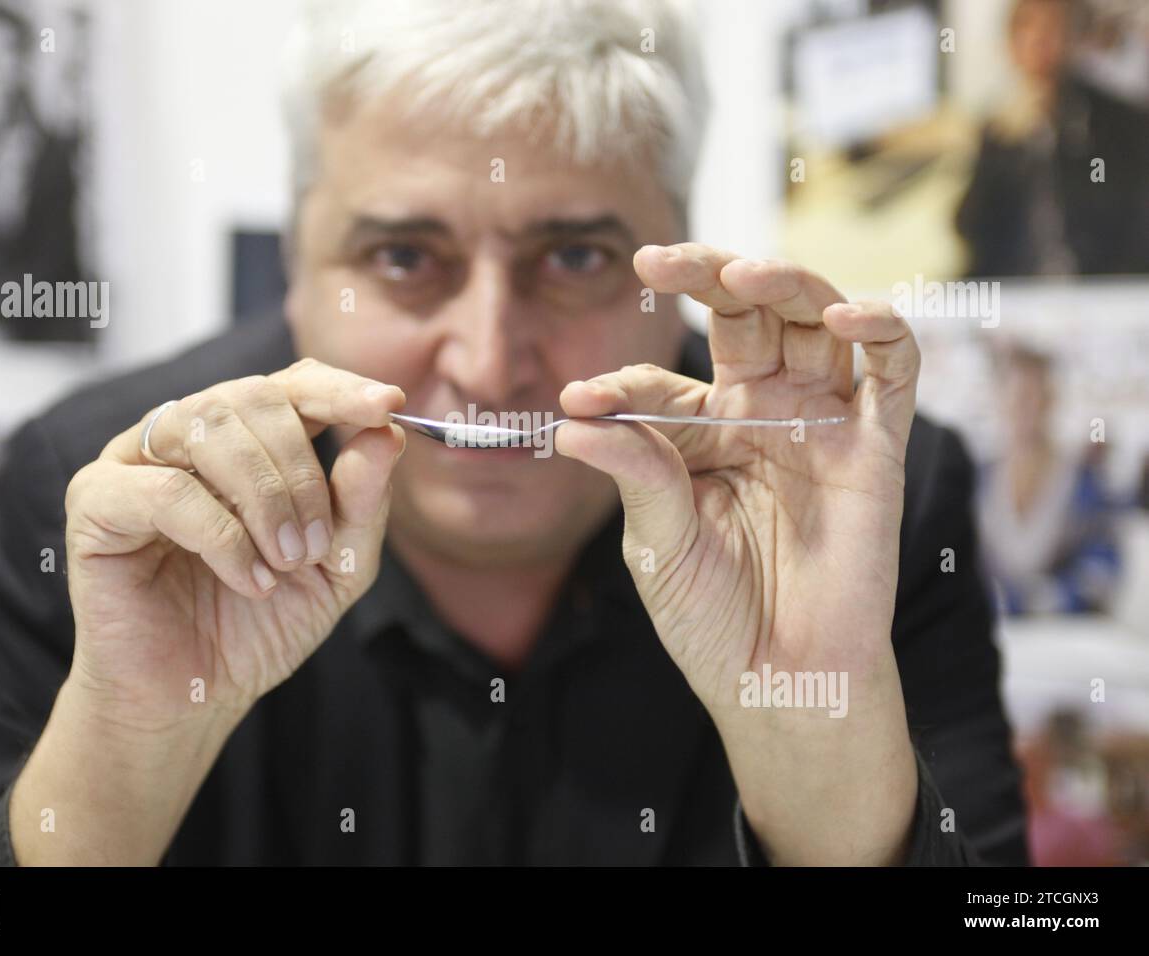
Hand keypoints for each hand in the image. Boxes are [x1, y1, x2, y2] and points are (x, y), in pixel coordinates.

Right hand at [63, 358, 405, 729]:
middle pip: (253, 397)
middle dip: (301, 470)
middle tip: (316, 545)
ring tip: (286, 563)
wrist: (192, 698)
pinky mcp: (95, 502)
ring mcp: (135, 460)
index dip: (340, 389)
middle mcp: (187, 436)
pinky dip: (223, 537)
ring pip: (209, 428)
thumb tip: (387, 433)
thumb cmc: (258, 625)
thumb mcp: (335, 566)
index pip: (293, 383)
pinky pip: (166, 490)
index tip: (387, 405)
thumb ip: (362, 502)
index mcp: (246, 440)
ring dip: (266, 499)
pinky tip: (249, 580)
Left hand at [555, 243, 919, 863]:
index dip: (621, 384)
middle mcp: (766, 414)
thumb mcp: (657, 541)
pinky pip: (892, 368)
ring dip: (786, 284)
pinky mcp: (878, 446)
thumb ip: (633, 470)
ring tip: (741, 275)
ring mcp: (824, 423)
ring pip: (817, 321)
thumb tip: (572, 417)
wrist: (778, 681)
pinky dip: (879, 328)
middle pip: (746, 317)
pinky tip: (844, 314)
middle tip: (657, 259)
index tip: (578, 401)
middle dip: (708, 277)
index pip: (662, 382)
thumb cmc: (711, 616)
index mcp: (705, 434)